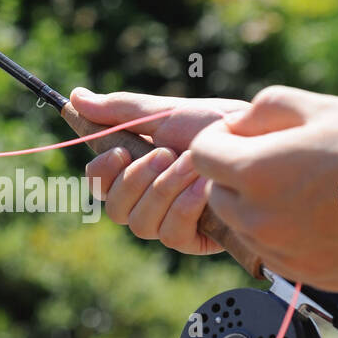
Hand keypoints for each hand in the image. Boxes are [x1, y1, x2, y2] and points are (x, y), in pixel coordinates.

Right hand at [71, 87, 246, 254]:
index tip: (118, 151)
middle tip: (164, 153)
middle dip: (136, 180)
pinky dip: (185, 206)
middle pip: (114, 209)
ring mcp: (171, 220)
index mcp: (138, 168)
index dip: (101, 173)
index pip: (99, 184)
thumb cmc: (217, 126)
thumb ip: (121, 110)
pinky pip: (171, 233)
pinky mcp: (195, 239)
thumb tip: (74, 97)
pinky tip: (204, 188)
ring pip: (140, 223)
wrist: (262, 142)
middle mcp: (150, 198)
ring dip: (165, 189)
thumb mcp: (166, 112)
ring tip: (192, 164)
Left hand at [187, 85, 337, 289]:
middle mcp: (260, 219)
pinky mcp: (305, 277)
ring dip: (260, 204)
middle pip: (217, 193)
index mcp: (257, 172)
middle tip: (283, 158)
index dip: (221, 138)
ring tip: (311, 186)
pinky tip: (326, 215)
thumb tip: (236, 125)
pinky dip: (285, 234)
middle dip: (237, 173)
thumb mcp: (324, 108)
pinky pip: (273, 252)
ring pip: (244, 225)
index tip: (248, 134)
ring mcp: (282, 254)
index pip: (201, 155)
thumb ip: (266, 109)